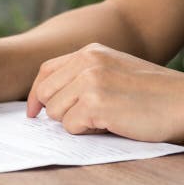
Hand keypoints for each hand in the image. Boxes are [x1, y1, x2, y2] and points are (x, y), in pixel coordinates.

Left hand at [27, 43, 183, 141]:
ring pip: (55, 112)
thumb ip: (83, 76)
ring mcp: (90, 81)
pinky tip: (110, 125)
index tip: (33, 112)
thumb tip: (45, 101)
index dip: (36, 94)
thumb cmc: (152, 94)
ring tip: (104, 118)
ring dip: (75, 122)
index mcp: (90, 52)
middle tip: (83, 119)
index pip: (45, 71)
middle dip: (57, 111)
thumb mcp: (114, 71)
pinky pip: (70, 126)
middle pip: (44, 93)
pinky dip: (86, 132)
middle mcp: (87, 62)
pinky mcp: (95, 104)